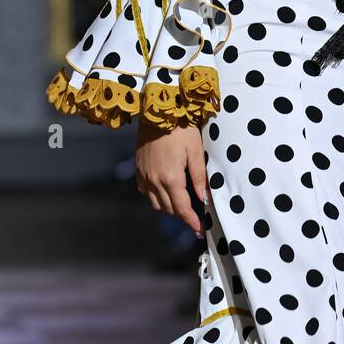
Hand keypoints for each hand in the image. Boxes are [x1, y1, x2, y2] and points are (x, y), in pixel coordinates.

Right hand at [135, 117, 207, 235]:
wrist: (157, 112)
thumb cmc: (180, 129)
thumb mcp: (195, 151)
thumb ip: (199, 177)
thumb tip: (205, 199)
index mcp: (171, 178)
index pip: (182, 209)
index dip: (192, 222)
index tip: (200, 231)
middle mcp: (154, 181)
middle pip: (169, 209)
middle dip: (182, 216)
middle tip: (195, 219)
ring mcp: (144, 176)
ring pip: (156, 203)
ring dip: (169, 208)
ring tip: (182, 206)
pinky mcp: (138, 169)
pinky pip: (145, 192)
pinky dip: (156, 197)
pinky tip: (165, 191)